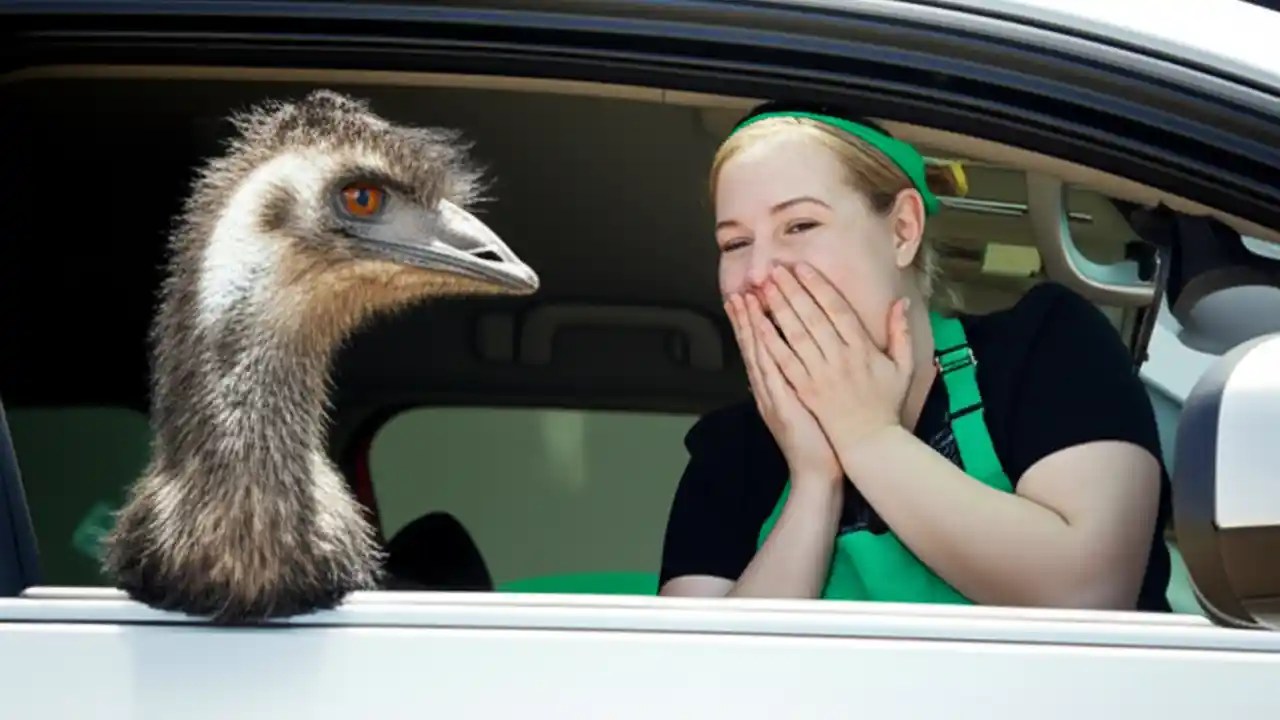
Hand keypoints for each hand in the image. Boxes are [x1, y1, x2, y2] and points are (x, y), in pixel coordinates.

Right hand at [726, 292, 840, 487]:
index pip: (761, 349)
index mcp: (774, 389)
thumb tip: (793, 365)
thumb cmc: (818, 442)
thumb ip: (795, 385)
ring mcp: (773, 395)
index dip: (753, 324)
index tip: (747, 299)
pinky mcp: (783, 403)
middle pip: (754, 346)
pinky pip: (771, 370)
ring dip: (749, 325)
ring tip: (742, 299)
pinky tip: (759, 330)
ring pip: (758, 353)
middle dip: (745, 318)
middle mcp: (769, 389)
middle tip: (738, 290)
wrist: (818, 474)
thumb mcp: (802, 409)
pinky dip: (763, 348)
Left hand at [756, 264, 913, 447]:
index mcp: (863, 349)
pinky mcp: (804, 390)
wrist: (870, 444)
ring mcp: (820, 374)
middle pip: (812, 317)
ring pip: (795, 334)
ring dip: (777, 309)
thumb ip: (901, 333)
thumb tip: (900, 301)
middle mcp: (840, 358)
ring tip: (762, 288)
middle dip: (791, 290)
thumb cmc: (885, 405)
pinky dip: (770, 341)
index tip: (802, 267)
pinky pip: (784, 361)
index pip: (837, 310)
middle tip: (773, 270)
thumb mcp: (903, 367)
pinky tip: (757, 324)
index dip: (818, 286)